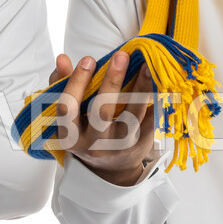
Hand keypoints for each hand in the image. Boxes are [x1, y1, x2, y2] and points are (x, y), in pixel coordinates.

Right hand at [53, 52, 160, 186]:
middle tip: (121, 56)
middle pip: (102, 112)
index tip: (88, 59)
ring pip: (131, 115)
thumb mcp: (70, 115)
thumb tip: (62, 58)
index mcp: (70, 136)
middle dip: (112, 81)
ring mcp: (119, 146)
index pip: (69, 108)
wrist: (110, 167)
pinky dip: (155, 100)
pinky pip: (150, 119)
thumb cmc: (86, 131)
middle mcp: (93, 144)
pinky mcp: (140, 144)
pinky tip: (159, 81)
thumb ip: (63, 85)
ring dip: (141, 87)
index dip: (77, 82)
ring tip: (146, 64)